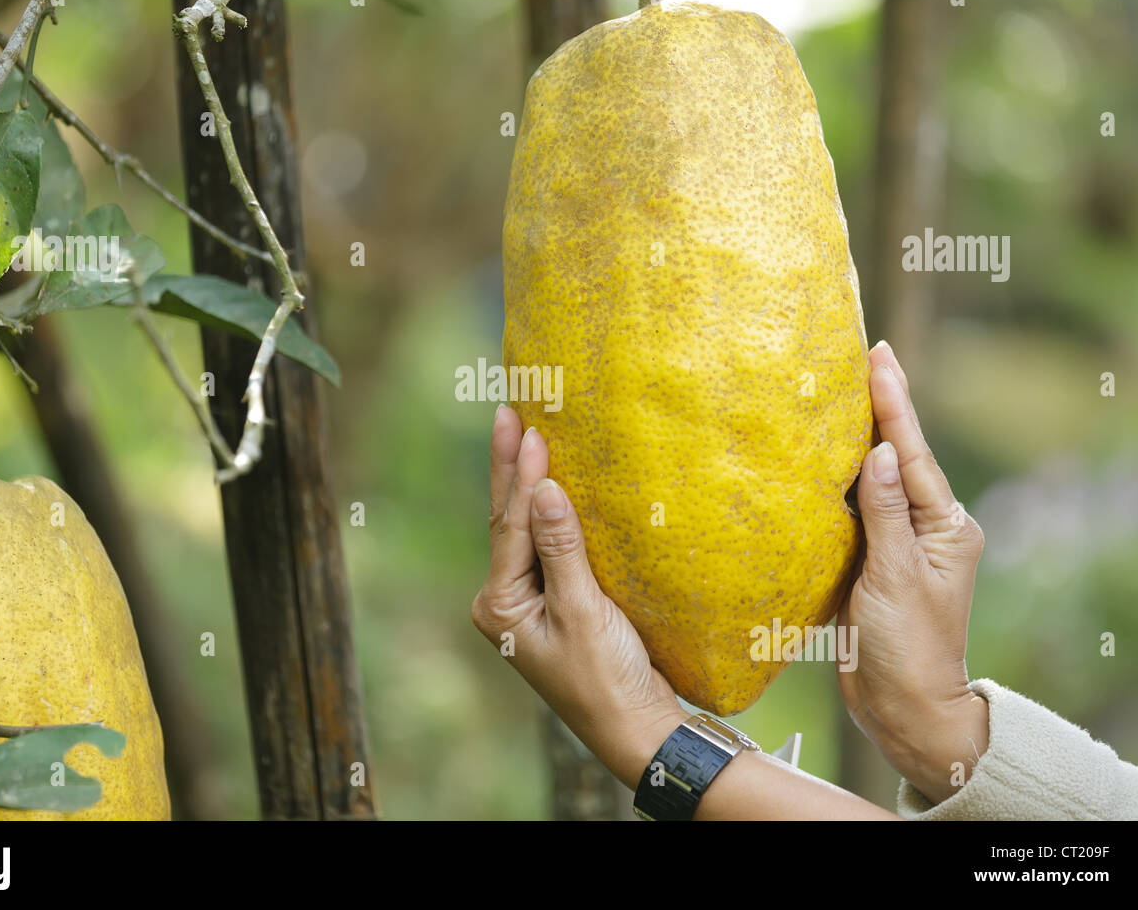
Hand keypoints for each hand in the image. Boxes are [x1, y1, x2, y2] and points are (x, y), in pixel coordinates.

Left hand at [470, 405, 687, 788]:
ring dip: (528, 482)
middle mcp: (505, 600)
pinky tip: (555, 480)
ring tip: (525, 430)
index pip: (509, 527)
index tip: (528, 427)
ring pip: (527, 529)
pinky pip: (550, 544)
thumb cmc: (608, 680)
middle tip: (508, 409)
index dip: (520, 476)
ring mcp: (529, 600)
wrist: (638, 729)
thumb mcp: (584, 613)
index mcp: (499, 606)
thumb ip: (564, 549)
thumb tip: (545, 489)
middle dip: (509, 466)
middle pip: (508, 520)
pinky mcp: (556, 599)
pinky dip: (551, 510)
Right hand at [838, 341, 989, 803]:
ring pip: (871, 481)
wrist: (902, 709)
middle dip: (878, 408)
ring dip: (853, 440)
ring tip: (834, 393)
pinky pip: (851, 512)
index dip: (892, 402)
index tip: (878, 355)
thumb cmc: (908, 650)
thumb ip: (886, 513)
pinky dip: (833, 483)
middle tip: (862, 355)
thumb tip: (884, 450)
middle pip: (898, 456)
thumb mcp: (897, 578)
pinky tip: (816, 459)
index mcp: (943, 526)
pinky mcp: (869, 563)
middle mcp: (924, 528)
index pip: (913, 453)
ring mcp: (896, 545)